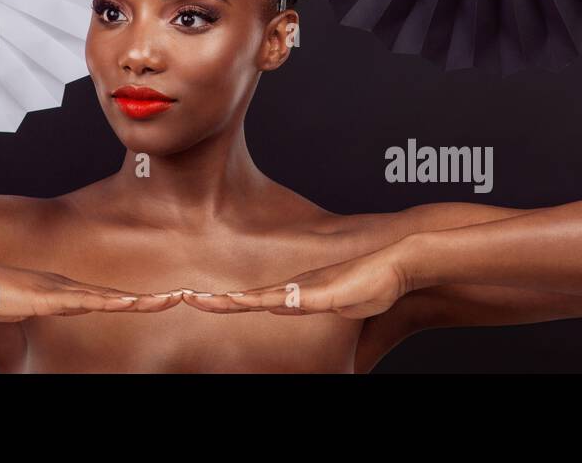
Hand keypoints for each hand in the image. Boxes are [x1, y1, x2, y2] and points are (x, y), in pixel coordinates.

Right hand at [0, 252, 182, 321]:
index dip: (135, 303)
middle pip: (117, 298)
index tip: (161, 303)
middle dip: (150, 299)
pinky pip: (87, 301)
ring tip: (169, 300)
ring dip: (140, 301)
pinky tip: (130, 302)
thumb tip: (32, 353)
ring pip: (109, 298)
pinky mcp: (50, 296)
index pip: (107, 301)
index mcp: (64, 295)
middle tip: (181, 298)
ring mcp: (62, 290)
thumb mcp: (15, 324)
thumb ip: (30, 332)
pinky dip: (111, 302)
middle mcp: (68, 289)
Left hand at [181, 243, 409, 319]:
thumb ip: (314, 308)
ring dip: (229, 302)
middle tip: (184, 298)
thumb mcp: (339, 307)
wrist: (396, 265)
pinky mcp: (320, 293)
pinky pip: (286, 300)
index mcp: (296, 294)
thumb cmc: (374, 286)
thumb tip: (296, 317)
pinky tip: (246, 303)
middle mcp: (295, 289)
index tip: (200, 302)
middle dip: (215, 301)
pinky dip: (262, 302)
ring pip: (258, 298)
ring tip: (199, 302)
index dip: (226, 304)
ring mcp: (306, 290)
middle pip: (247, 298)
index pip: (252, 302)